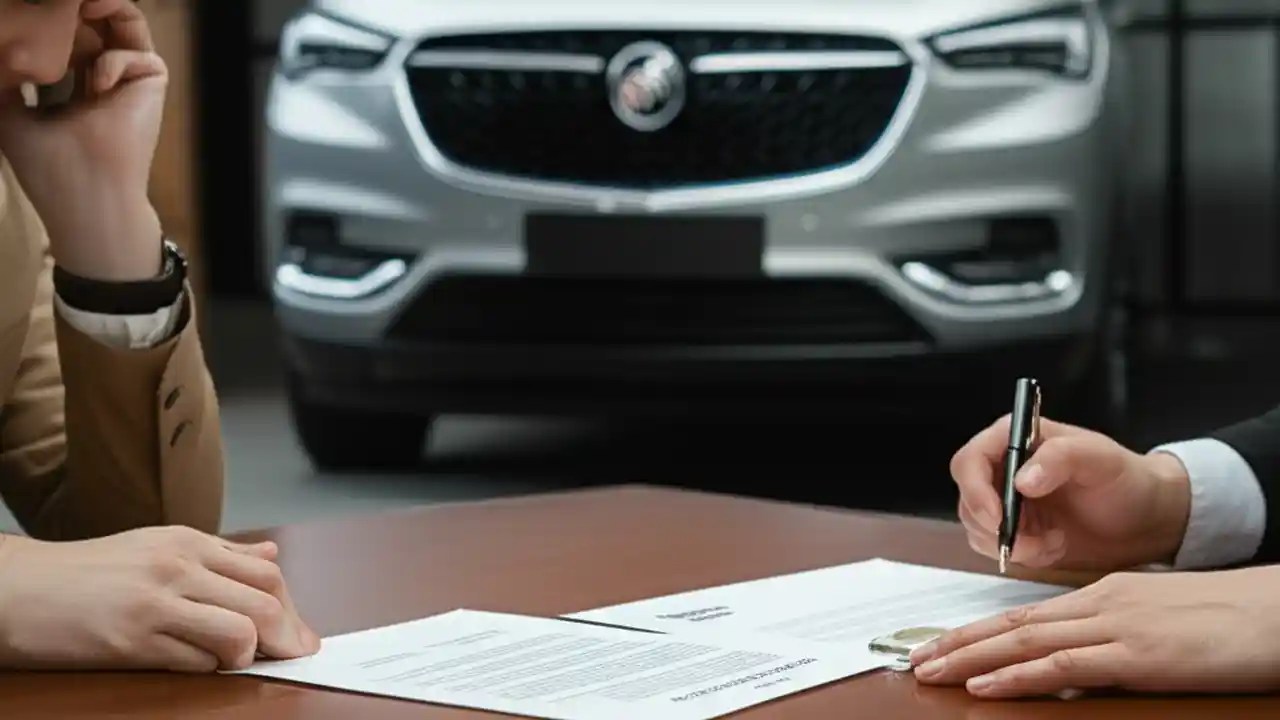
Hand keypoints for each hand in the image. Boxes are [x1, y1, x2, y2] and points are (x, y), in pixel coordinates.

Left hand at [0, 0, 165, 280]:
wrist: (84, 196)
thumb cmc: (49, 167)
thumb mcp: (12, 113)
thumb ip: (10, 81)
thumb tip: (6, 50)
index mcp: (78, 92)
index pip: (72, 41)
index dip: (57, 25)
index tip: (35, 20)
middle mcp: (108, 85)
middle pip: (99, 28)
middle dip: (78, 14)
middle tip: (58, 11)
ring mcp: (131, 87)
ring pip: (128, 28)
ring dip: (106, 14)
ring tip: (80, 12)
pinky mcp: (152, 91)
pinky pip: (140, 55)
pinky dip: (115, 60)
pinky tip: (97, 85)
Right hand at [0, 526, 321, 671]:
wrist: (18, 588)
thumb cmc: (88, 572)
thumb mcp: (157, 545)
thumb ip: (219, 553)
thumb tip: (271, 553)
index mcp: (188, 542)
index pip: (268, 572)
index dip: (292, 608)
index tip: (299, 633)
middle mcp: (178, 566)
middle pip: (265, 602)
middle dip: (287, 636)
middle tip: (293, 656)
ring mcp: (156, 603)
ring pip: (240, 632)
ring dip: (250, 654)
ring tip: (237, 660)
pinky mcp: (131, 641)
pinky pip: (196, 662)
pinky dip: (209, 669)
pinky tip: (198, 665)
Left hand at [910, 567, 1279, 697]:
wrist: (1277, 612)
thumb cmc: (1228, 619)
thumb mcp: (1158, 621)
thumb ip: (1112, 638)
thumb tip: (1075, 666)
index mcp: (1104, 595)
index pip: (1024, 615)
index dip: (977, 631)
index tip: (941, 645)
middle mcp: (1100, 605)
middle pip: (1012, 625)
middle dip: (958, 642)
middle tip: (915, 659)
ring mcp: (1116, 628)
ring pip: (1025, 642)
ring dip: (971, 658)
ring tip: (931, 671)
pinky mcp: (1136, 656)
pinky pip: (1064, 664)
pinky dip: (1018, 675)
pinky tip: (986, 685)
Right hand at [951, 414, 1191, 571]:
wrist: (1145, 518)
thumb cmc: (1126, 479)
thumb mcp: (1099, 459)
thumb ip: (1060, 459)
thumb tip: (1022, 481)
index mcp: (1015, 439)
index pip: (970, 461)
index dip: (975, 490)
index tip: (997, 517)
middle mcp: (1004, 468)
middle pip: (968, 497)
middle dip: (992, 524)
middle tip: (1025, 539)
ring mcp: (1007, 501)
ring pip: (978, 526)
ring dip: (1009, 542)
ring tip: (1049, 541)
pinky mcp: (1015, 530)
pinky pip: (996, 547)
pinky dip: (1020, 554)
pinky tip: (1052, 546)